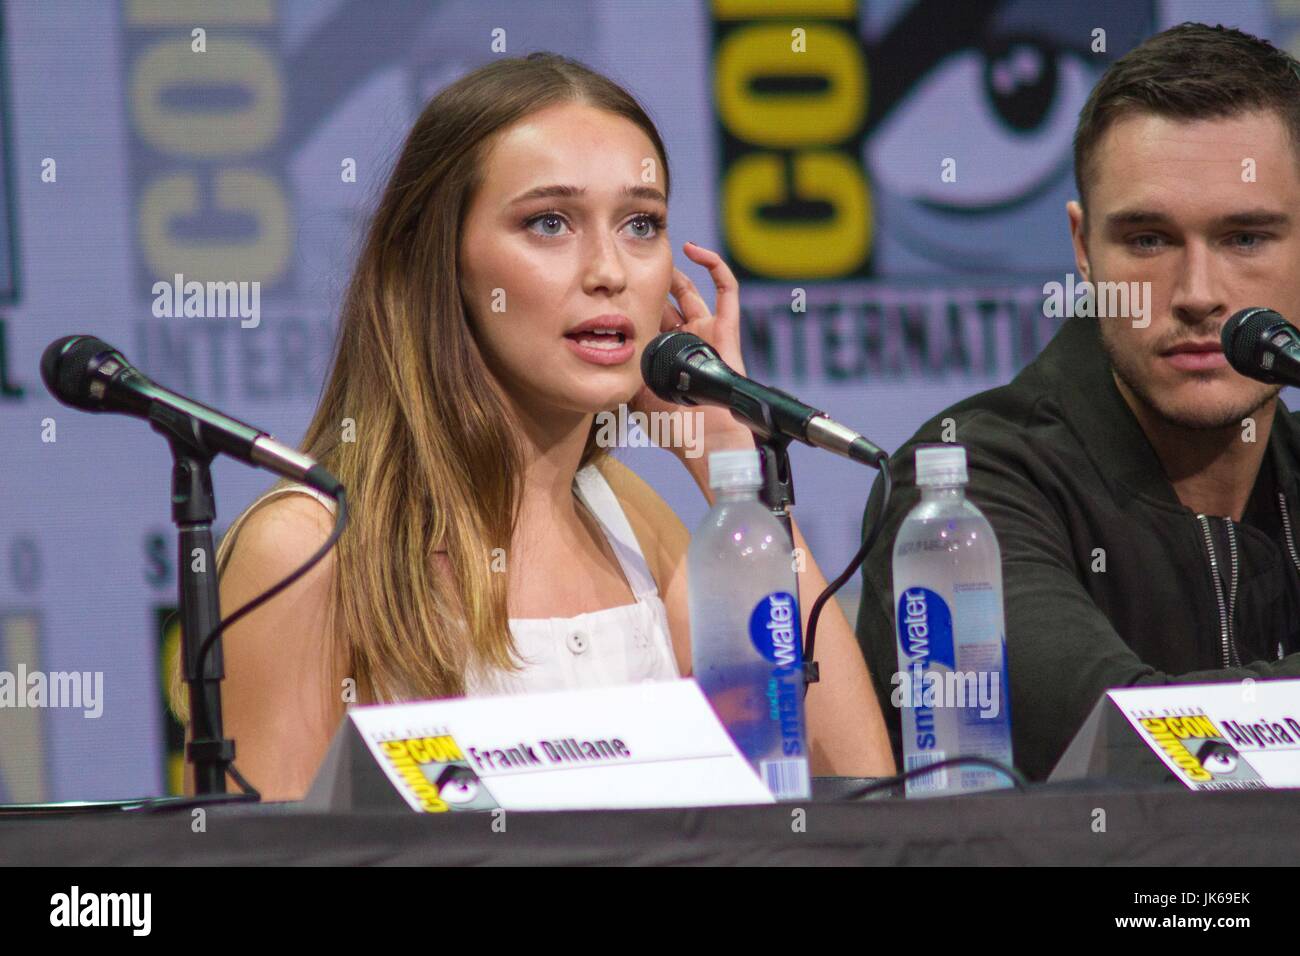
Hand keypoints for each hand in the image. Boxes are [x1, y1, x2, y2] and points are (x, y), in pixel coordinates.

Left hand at [630, 242, 754, 480]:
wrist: (705, 439)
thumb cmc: (673, 428)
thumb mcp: (633, 397)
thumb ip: (618, 374)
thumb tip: (592, 356)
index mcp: (665, 356)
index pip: (646, 321)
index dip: (630, 306)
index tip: (607, 292)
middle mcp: (685, 342)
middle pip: (665, 304)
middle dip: (647, 287)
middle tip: (627, 271)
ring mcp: (707, 333)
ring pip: (691, 292)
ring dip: (673, 275)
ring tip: (655, 260)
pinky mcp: (726, 328)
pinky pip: (726, 289)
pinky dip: (713, 265)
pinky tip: (692, 251)